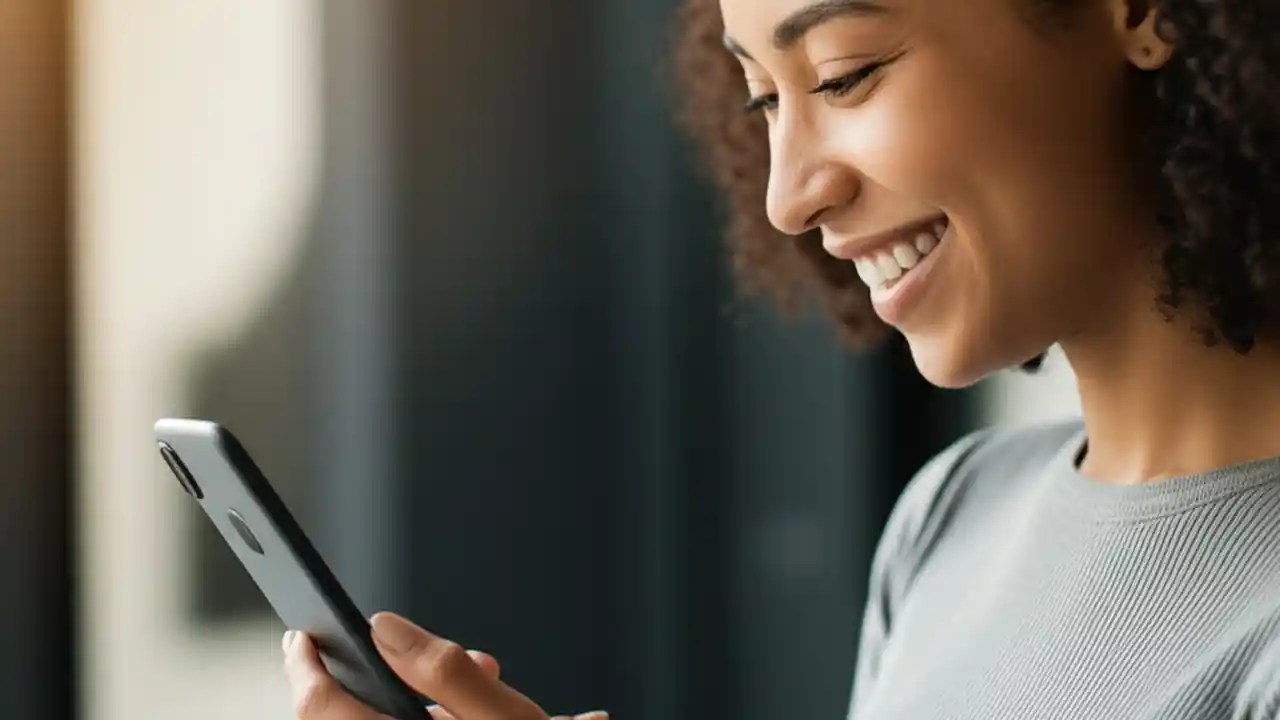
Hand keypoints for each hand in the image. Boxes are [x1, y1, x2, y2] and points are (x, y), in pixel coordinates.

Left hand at [281, 611, 608, 719]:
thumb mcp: (506, 719)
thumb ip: (444, 670)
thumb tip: (385, 627)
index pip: (318, 706)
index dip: (303, 665)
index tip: (300, 634)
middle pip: (349, 717)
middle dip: (391, 674)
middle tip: (440, 652)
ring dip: (424, 701)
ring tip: (485, 676)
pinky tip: (479, 713)